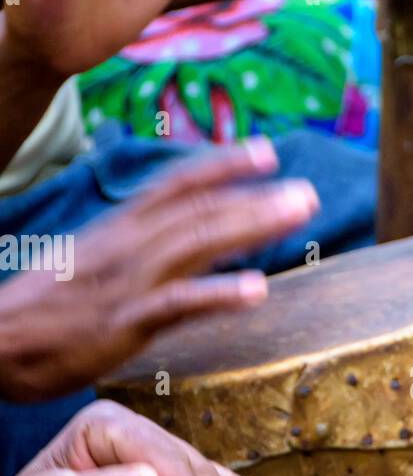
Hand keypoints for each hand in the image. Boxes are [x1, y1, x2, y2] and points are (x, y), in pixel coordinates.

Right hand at [0, 139, 317, 401]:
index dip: (222, 167)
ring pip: (198, 243)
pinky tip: (258, 288)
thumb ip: (136, 252)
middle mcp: (126, 246)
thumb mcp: (89, 266)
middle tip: (308, 190)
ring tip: (298, 214)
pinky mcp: (124, 322)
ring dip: (253, 225)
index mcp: (116, 231)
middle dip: (256, 197)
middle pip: (199, 210)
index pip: (176, 186)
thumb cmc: (41, 312)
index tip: (265, 153)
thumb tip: (186, 245)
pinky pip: (179, 303)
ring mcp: (127, 282)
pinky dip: (220, 293)